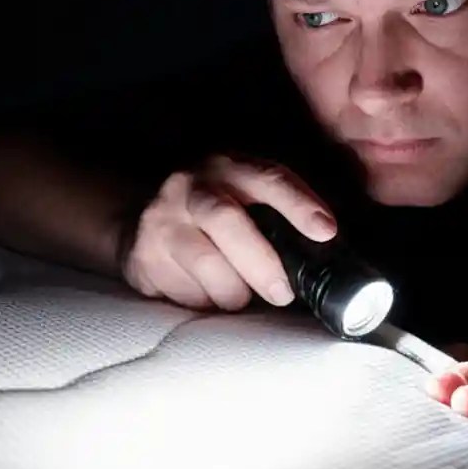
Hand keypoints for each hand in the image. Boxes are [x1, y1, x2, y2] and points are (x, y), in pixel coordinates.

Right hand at [121, 155, 336, 310]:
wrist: (140, 216)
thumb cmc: (213, 210)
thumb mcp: (243, 193)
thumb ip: (279, 211)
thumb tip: (327, 250)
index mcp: (228, 167)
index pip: (268, 179)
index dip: (298, 204)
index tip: (325, 231)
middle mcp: (191, 186)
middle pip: (226, 219)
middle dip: (261, 262)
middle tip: (282, 293)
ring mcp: (161, 220)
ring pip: (204, 263)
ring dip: (231, 290)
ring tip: (239, 295)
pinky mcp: (142, 257)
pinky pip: (181, 290)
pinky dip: (203, 301)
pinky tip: (206, 293)